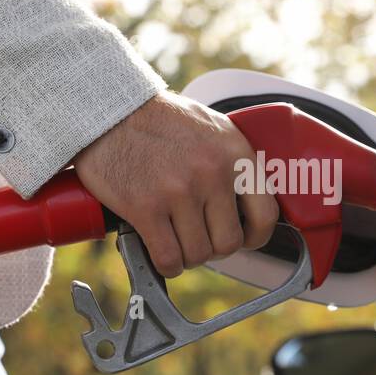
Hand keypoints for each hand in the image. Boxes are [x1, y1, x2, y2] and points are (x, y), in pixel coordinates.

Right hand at [73, 92, 280, 278]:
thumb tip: (247, 200)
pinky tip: (161, 255)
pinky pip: (168, 257)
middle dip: (213, 247)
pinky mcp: (145, 207)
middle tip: (199, 237)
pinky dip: (166, 265)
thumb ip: (233, 160)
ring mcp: (179, 191)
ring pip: (198, 254)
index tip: (243, 239)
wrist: (109, 109)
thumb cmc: (159, 119)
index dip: (255, 237)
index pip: (266, 215)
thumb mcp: (212, 127)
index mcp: (235, 153)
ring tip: (176, 241)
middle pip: (228, 242)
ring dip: (187, 256)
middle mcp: (212, 173)